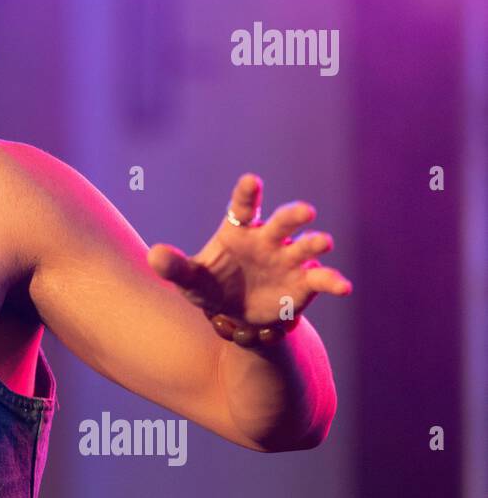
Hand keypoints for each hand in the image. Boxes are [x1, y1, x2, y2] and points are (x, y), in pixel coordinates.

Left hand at [147, 173, 352, 346]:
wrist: (236, 317)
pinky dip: (334, 280)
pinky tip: (343, 286)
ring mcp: (289, 260)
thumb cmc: (212, 287)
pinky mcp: (305, 283)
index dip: (247, 193)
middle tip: (304, 211)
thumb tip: (153, 255)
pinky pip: (322, 278)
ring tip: (321, 242)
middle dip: (294, 215)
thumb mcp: (191, 280)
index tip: (251, 180)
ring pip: (307, 245)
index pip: (243, 207)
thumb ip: (175, 267)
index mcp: (239, 231)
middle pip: (283, 221)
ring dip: (315, 242)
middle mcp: (269, 240)